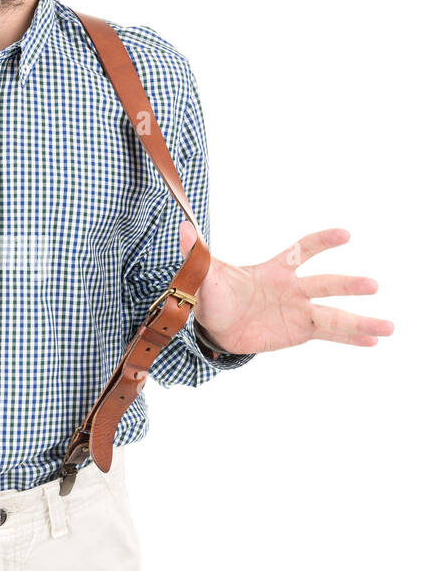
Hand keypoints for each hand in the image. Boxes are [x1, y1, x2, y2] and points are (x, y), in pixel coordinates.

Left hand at [179, 223, 393, 354]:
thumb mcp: (205, 275)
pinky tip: (374, 341)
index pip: (302, 250)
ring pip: (335, 315)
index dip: (321, 242)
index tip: (345, 235)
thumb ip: (198, 253)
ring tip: (389, 328)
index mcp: (275, 270)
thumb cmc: (214, 293)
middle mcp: (294, 289)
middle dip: (348, 285)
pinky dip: (352, 338)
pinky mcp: (300, 332)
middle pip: (326, 284)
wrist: (214, 322)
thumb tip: (181, 229)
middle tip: (372, 285)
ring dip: (362, 321)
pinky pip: (330, 334)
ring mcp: (300, 311)